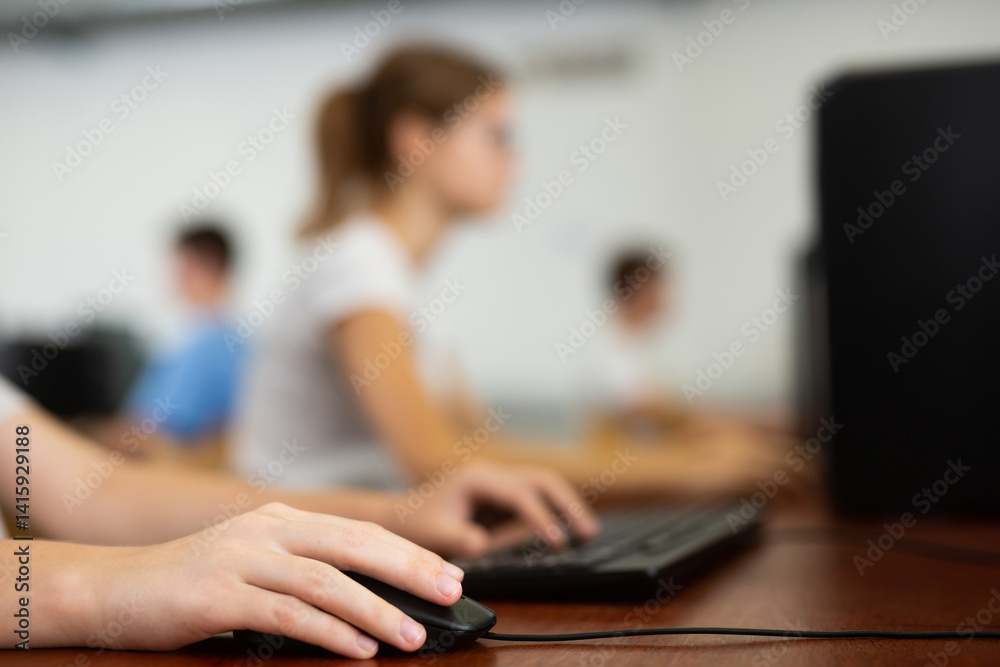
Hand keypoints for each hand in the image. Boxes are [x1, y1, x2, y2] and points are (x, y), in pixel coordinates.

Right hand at [51, 503, 464, 656]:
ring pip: (326, 581)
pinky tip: (357, 648)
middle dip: (409, 570)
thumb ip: (302, 572)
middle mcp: (266, 530)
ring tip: (412, 636)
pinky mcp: (218, 594)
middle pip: (354, 545)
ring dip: (376, 610)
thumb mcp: (253, 564)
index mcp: (280, 520)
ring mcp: (241, 559)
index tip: (448, 574)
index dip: (409, 553)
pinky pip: (286, 614)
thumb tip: (370, 602)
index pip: (359, 531)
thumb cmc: (189, 584)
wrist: (111, 588)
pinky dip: (329, 632)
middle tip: (450, 593)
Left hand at [390, 460, 600, 557]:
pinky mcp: (503, 497)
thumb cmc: (416, 526)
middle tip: (588, 532)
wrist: (402, 518)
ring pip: (545, 484)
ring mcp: (500, 483)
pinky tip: (570, 529)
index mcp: (476, 478)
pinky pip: (537, 498)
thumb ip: (458, 538)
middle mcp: (493, 474)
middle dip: (568, 504)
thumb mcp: (434, 535)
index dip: (542, 516)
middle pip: (542, 479)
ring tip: (588, 532)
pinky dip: (557, 510)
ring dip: (568, 505)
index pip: (520, 493)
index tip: (557, 541)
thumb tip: (481, 543)